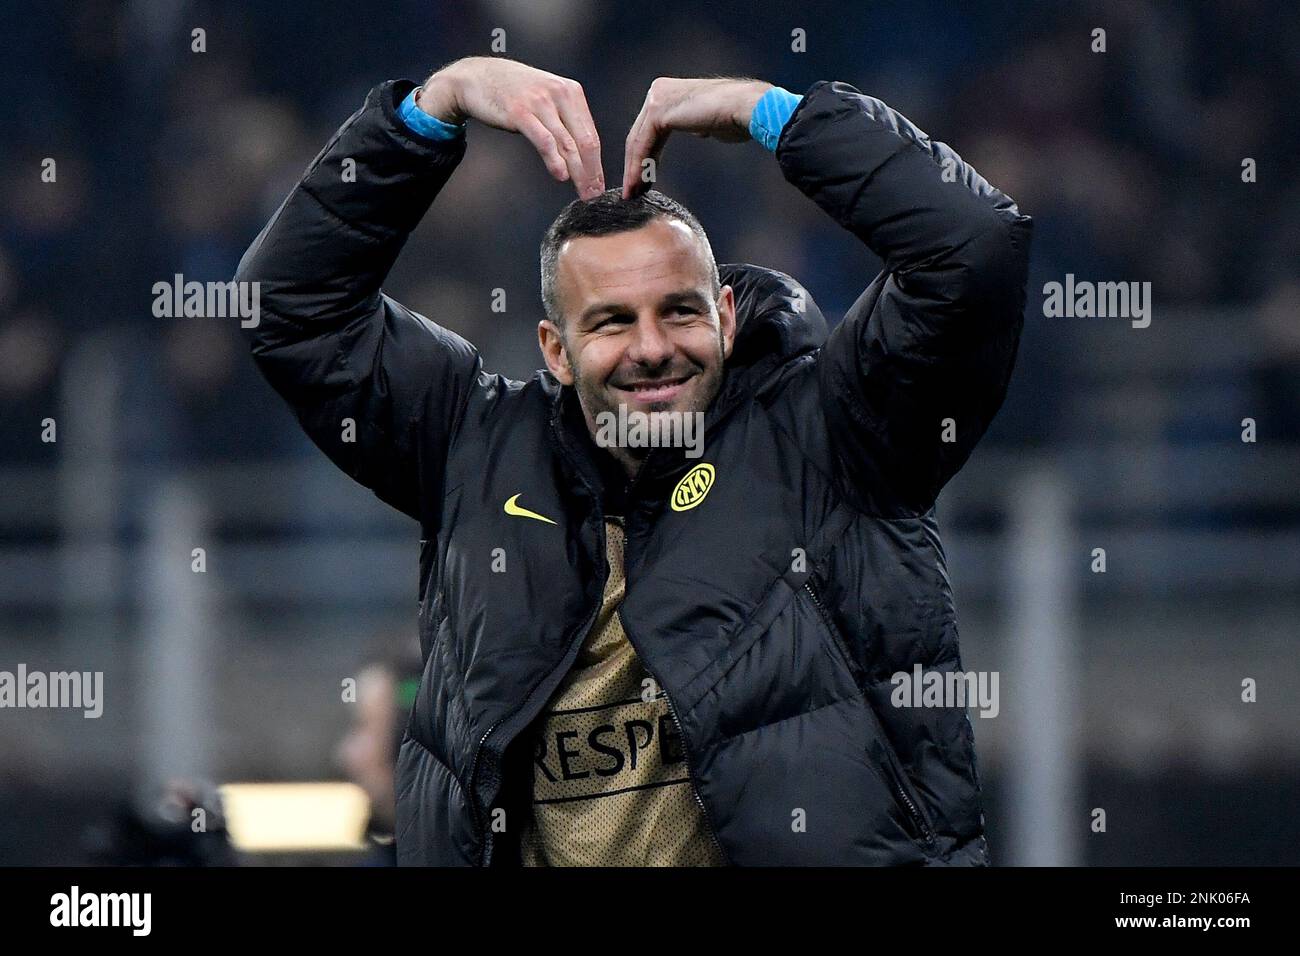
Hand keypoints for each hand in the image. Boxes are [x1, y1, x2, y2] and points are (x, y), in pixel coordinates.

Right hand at [416, 56, 604, 199]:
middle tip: (594, 194)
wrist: (477, 77)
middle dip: (591, 173)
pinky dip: (554, 160)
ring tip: (582, 192)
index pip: (591, 134)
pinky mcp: (521, 112)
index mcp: (570, 91)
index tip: (599, 184)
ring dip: (577, 172)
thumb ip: (564, 119)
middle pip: (584, 141)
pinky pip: (544, 140)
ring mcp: (540, 102)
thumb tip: (580, 152)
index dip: (597, 164)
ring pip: (567, 144)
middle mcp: (559, 94)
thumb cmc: (513, 91)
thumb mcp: (547, 97)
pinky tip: (561, 175)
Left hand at [621, 77, 772, 198]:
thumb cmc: (738, 117)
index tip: (644, 181)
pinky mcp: (658, 110)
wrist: (747, 108)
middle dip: (635, 166)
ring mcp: (657, 98)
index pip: (649, 129)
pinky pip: (643, 144)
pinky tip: (639, 185)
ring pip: (638, 141)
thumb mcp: (710, 122)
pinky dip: (638, 167)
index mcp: (669, 91)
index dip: (644, 157)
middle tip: (633, 191)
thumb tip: (699, 131)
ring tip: (633, 194)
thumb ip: (698, 125)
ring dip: (634, 171)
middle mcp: (659, 90)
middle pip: (640, 135)